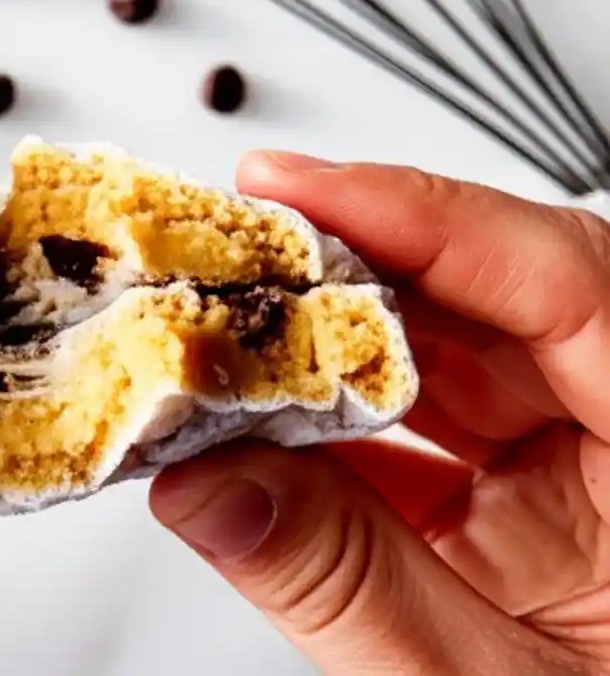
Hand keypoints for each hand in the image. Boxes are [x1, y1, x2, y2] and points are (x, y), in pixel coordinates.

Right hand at [150, 154, 609, 674]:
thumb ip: (345, 588)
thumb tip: (203, 487)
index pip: (568, 281)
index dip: (418, 214)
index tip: (288, 188)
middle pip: (487, 304)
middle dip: (340, 278)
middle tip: (220, 263)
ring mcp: (585, 474)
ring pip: (441, 361)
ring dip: (320, 353)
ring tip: (212, 342)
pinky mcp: (525, 509)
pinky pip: (419, 437)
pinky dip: (328, 430)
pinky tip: (251, 427)